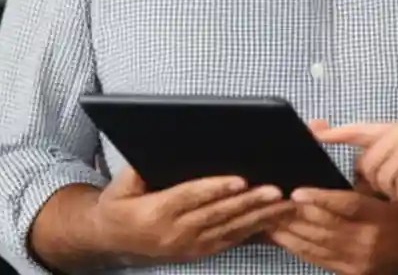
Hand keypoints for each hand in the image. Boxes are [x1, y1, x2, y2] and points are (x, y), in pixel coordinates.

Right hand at [90, 166, 294, 264]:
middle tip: (277, 190)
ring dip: (260, 218)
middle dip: (250, 202)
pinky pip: (231, 241)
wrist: (111, 241)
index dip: (217, 188)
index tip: (241, 179)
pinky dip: (255, 230)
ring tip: (285, 204)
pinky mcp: (199, 252)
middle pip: (218, 214)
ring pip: (231, 230)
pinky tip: (275, 219)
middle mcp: (175, 233)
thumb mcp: (120, 185)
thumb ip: (138, 169)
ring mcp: (189, 246)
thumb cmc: (119, 206)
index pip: (191, 197)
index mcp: (155, 213)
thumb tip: (159, 146)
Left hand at [268, 185, 397, 274]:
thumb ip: (358, 178)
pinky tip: (282, 238)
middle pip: (325, 228)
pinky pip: (320, 260)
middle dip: (294, 216)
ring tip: (267, 219)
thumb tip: (323, 156)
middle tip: (270, 201)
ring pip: (318, 246)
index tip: (297, 191)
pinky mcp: (354, 274)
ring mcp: (361, 262)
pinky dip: (299, 248)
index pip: (348, 206)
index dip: (321, 199)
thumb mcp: (389, 188)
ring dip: (290, 233)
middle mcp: (370, 242)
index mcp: (382, 216)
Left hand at [316, 122, 397, 206]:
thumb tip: (363, 177)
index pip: (357, 130)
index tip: (313, 131)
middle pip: (366, 165)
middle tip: (397, 195)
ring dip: (394, 194)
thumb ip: (388, 163)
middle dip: (377, 187)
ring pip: (383, 177)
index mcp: (394, 130)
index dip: (334, 133)